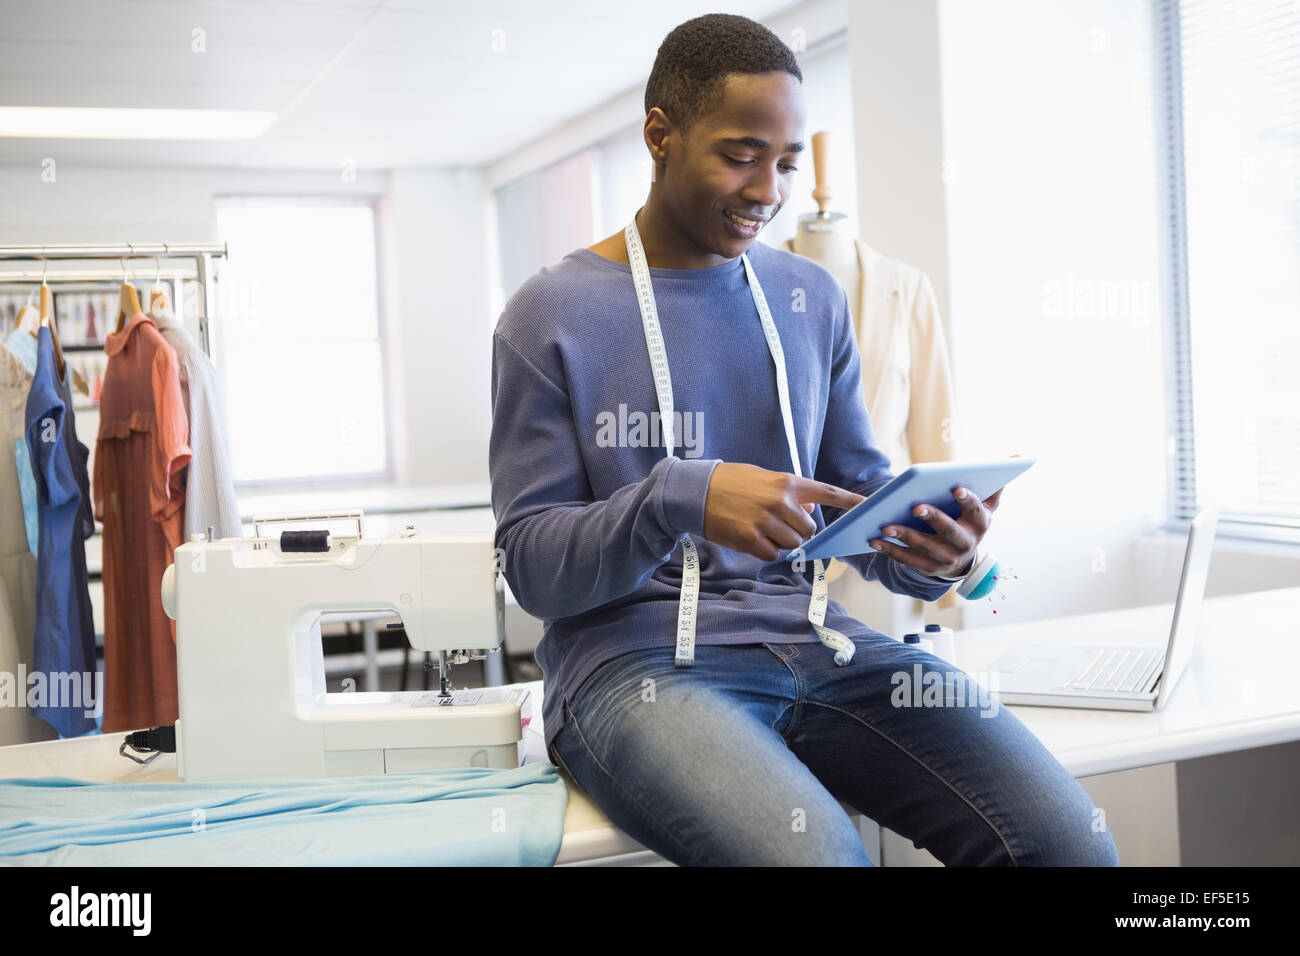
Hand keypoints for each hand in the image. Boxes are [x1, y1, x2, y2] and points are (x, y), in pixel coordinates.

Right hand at [703, 462, 864, 561]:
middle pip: (809, 530)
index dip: (850, 501)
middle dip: (797, 531)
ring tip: (761, 529)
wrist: (697, 490)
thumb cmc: (731, 482)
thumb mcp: (764, 478)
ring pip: (793, 545)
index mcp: (787, 483)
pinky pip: (773, 555)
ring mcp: (766, 522)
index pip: (827, 492)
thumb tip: (809, 509)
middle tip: (777, 524)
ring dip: (782, 542)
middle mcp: (781, 502)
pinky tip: (752, 538)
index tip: (868, 507)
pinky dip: (766, 551)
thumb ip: (789, 493)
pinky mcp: (751, 540)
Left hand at [869, 484, 1004, 576]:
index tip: (956, 487)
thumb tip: (1016, 456)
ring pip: (925, 547)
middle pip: (949, 530)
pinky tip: (875, 539)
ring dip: (905, 536)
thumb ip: (995, 482)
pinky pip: (908, 560)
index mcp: (981, 523)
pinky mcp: (930, 569)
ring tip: (885, 525)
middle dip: (933, 517)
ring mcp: (948, 558)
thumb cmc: (970, 521)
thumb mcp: (985, 505)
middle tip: (915, 505)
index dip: (968, 500)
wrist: (963, 559)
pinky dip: (891, 550)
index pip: (976, 510)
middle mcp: (967, 543)